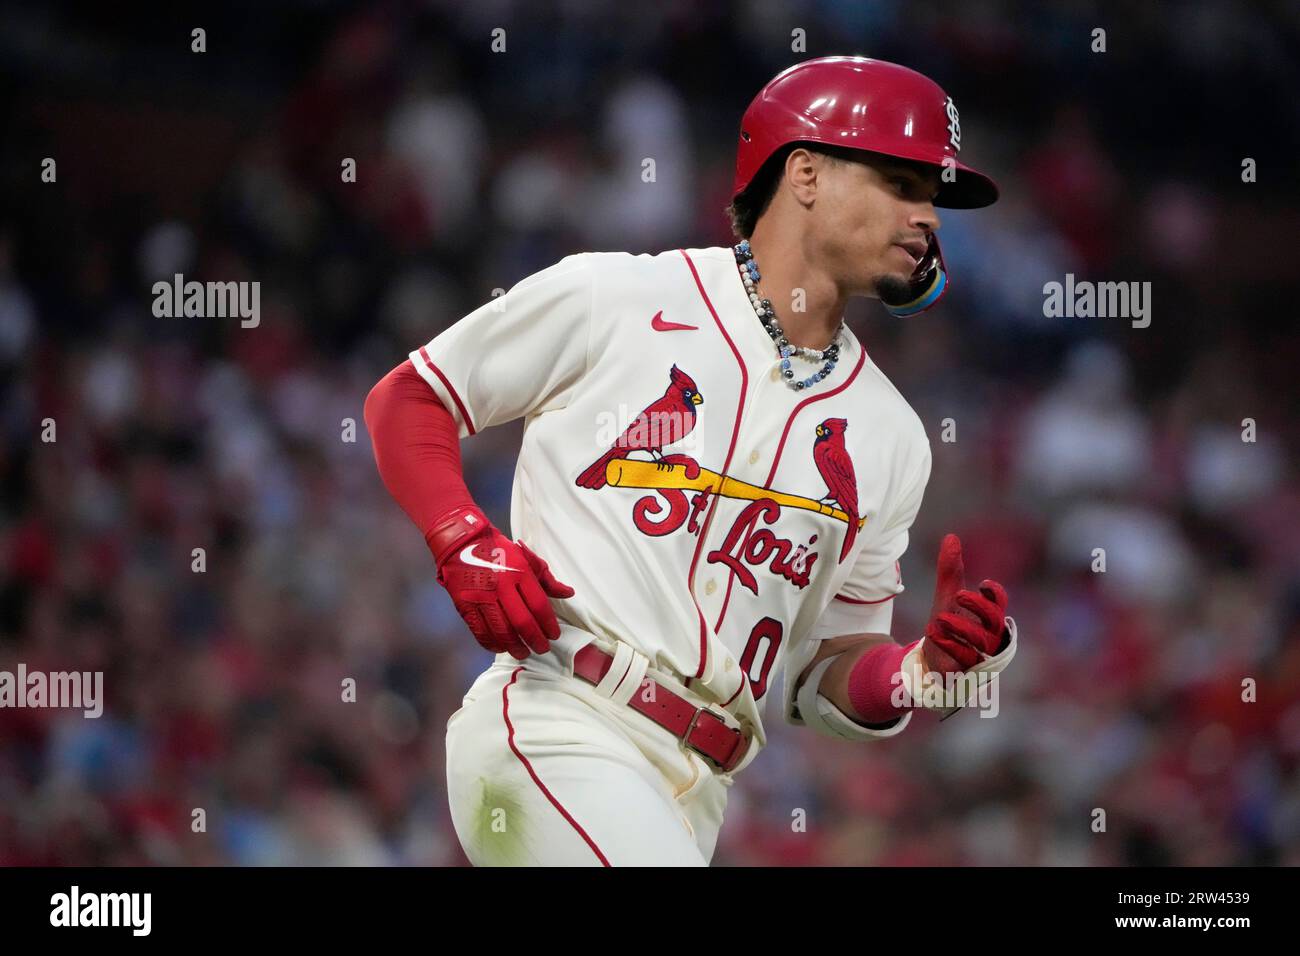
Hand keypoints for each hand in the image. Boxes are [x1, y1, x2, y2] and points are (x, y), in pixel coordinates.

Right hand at [429, 509, 574, 658]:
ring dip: (515, 647)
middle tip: (542, 649)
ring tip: (523, 652)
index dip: (549, 624)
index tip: (554, 635)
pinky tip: (501, 647)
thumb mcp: (526, 557)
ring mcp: (481, 597)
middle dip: (535, 640)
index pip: (539, 605)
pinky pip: (480, 632)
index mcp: (519, 573)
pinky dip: (492, 644)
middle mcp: (501, 586)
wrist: (461, 543)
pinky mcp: (465, 605)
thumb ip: (547, 578)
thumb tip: (568, 593)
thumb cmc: (497, 550)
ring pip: (502, 631)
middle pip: (522, 622)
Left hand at [920, 534, 1008, 674]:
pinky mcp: (966, 670)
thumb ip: (950, 570)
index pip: (999, 602)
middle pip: (994, 621)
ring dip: (960, 626)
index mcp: (987, 616)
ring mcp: (980, 655)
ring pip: (980, 641)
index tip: (982, 583)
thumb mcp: (946, 597)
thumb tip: (951, 537)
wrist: (932, 660)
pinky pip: (964, 659)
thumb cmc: (948, 627)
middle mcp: (989, 636)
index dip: (994, 593)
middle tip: (959, 594)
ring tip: (939, 618)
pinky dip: (949, 645)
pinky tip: (934, 635)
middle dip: (979, 607)